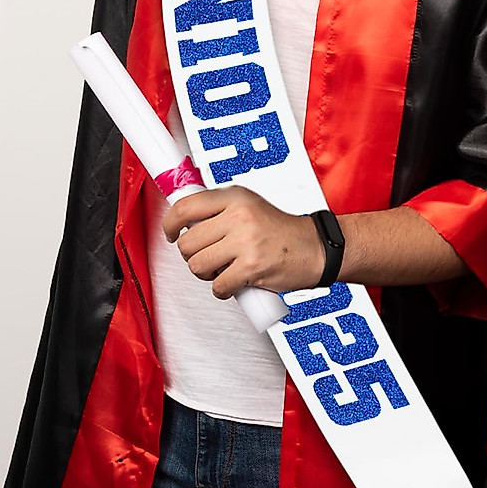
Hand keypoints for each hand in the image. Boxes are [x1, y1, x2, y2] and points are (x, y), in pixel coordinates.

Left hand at [163, 186, 323, 297]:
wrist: (316, 248)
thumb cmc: (282, 232)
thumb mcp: (250, 206)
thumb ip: (219, 211)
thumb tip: (183, 221)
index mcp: (236, 197)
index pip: (186, 207)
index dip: (169, 223)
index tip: (171, 233)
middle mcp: (239, 216)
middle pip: (187, 243)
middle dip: (194, 255)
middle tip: (211, 255)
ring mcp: (245, 241)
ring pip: (197, 266)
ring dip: (208, 274)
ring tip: (226, 268)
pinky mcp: (251, 267)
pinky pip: (217, 286)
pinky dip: (224, 290)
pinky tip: (237, 280)